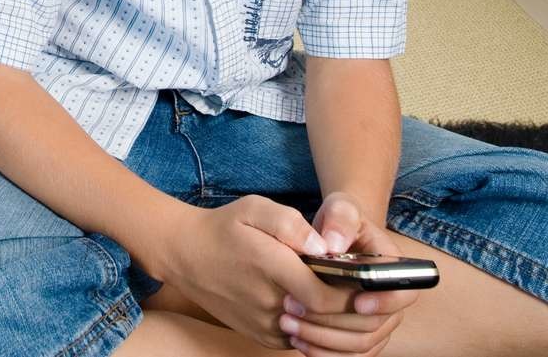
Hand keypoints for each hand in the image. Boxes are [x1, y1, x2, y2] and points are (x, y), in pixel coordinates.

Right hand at [161, 196, 398, 353]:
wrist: (184, 255)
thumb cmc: (223, 228)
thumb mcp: (254, 208)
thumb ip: (291, 223)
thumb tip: (323, 247)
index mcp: (270, 267)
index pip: (326, 297)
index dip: (351, 293)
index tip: (363, 279)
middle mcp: (268, 303)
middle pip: (325, 319)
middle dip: (349, 307)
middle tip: (362, 289)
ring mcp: (263, 324)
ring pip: (315, 332)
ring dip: (332, 319)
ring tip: (342, 295)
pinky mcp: (261, 336)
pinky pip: (300, 339)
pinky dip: (314, 327)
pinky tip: (317, 306)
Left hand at [276, 193, 421, 356]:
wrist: (334, 237)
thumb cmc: (340, 222)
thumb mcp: (341, 209)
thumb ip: (340, 219)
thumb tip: (332, 243)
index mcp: (394, 268)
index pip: (403, 292)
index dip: (385, 302)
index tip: (357, 302)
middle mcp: (390, 301)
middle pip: (373, 326)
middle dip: (334, 322)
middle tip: (295, 308)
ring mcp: (377, 322)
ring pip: (359, 346)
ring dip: (323, 341)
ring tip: (288, 324)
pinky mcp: (358, 336)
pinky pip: (348, 356)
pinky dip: (324, 354)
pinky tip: (298, 342)